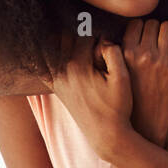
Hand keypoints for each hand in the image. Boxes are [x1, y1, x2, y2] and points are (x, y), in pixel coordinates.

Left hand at [50, 34, 133, 162]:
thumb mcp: (122, 79)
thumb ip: (113, 54)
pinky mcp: (56, 88)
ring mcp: (57, 80)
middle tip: (92, 32)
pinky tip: (54, 51)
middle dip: (80, 33)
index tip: (106, 35)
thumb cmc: (118, 107)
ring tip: (78, 37)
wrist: (106, 135)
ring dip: (65, 41)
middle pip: (66, 39)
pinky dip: (47, 57)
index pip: (84, 35)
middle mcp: (62, 72)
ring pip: (55, 50)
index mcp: (78, 66)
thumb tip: (104, 39)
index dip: (98, 32)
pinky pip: (45, 67)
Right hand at [122, 19, 167, 146]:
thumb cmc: (130, 96)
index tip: (143, 32)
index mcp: (125, 54)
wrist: (147, 121)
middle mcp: (144, 55)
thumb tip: (115, 34)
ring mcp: (163, 60)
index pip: (135, 24)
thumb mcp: (117, 73)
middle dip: (155, 27)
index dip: (140, 27)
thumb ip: (118, 53)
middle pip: (152, 23)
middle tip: (156, 36)